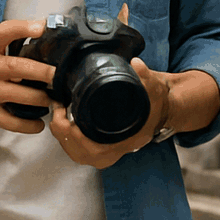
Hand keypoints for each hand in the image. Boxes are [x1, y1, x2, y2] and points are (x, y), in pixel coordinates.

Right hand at [0, 19, 56, 138]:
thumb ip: (12, 49)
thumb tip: (50, 42)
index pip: (3, 32)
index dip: (23, 28)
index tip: (42, 27)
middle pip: (16, 67)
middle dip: (42, 72)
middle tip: (59, 76)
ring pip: (20, 96)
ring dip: (41, 99)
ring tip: (53, 100)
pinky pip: (14, 121)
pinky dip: (30, 124)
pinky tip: (38, 123)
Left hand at [49, 58, 170, 168]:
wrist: (161, 111)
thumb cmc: (156, 104)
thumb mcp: (154, 89)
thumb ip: (146, 77)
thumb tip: (136, 64)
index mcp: (122, 142)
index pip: (88, 146)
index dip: (69, 130)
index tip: (64, 110)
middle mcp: (112, 153)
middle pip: (76, 150)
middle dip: (61, 129)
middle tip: (58, 106)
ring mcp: (106, 155)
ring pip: (75, 152)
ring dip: (62, 134)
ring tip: (59, 112)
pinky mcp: (102, 151)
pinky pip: (78, 151)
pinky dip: (67, 138)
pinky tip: (64, 122)